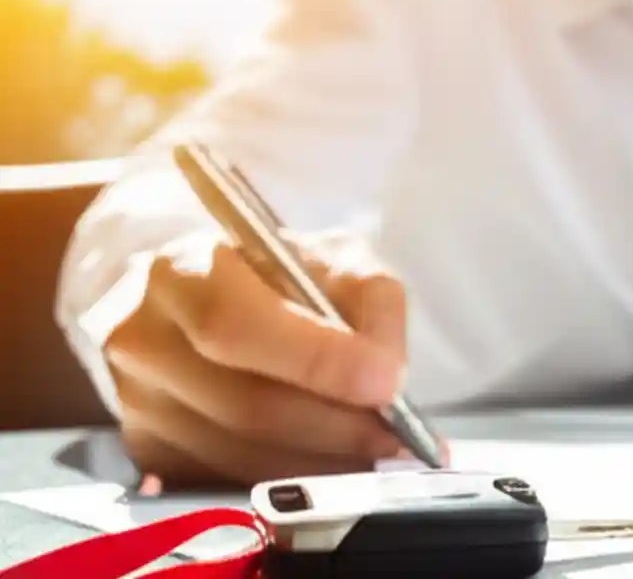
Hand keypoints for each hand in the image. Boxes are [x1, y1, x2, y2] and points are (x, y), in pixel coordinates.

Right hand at [105, 234, 416, 487]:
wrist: (174, 291)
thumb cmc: (262, 271)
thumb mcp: (325, 254)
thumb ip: (367, 299)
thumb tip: (387, 375)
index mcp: (182, 269)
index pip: (239, 325)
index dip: (317, 361)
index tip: (384, 384)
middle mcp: (143, 337)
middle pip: (247, 406)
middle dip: (337, 426)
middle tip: (393, 433)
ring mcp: (135, 401)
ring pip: (242, 455)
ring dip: (320, 460)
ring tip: (368, 447)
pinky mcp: (143, 450)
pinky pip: (228, 481)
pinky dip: (289, 478)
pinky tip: (323, 459)